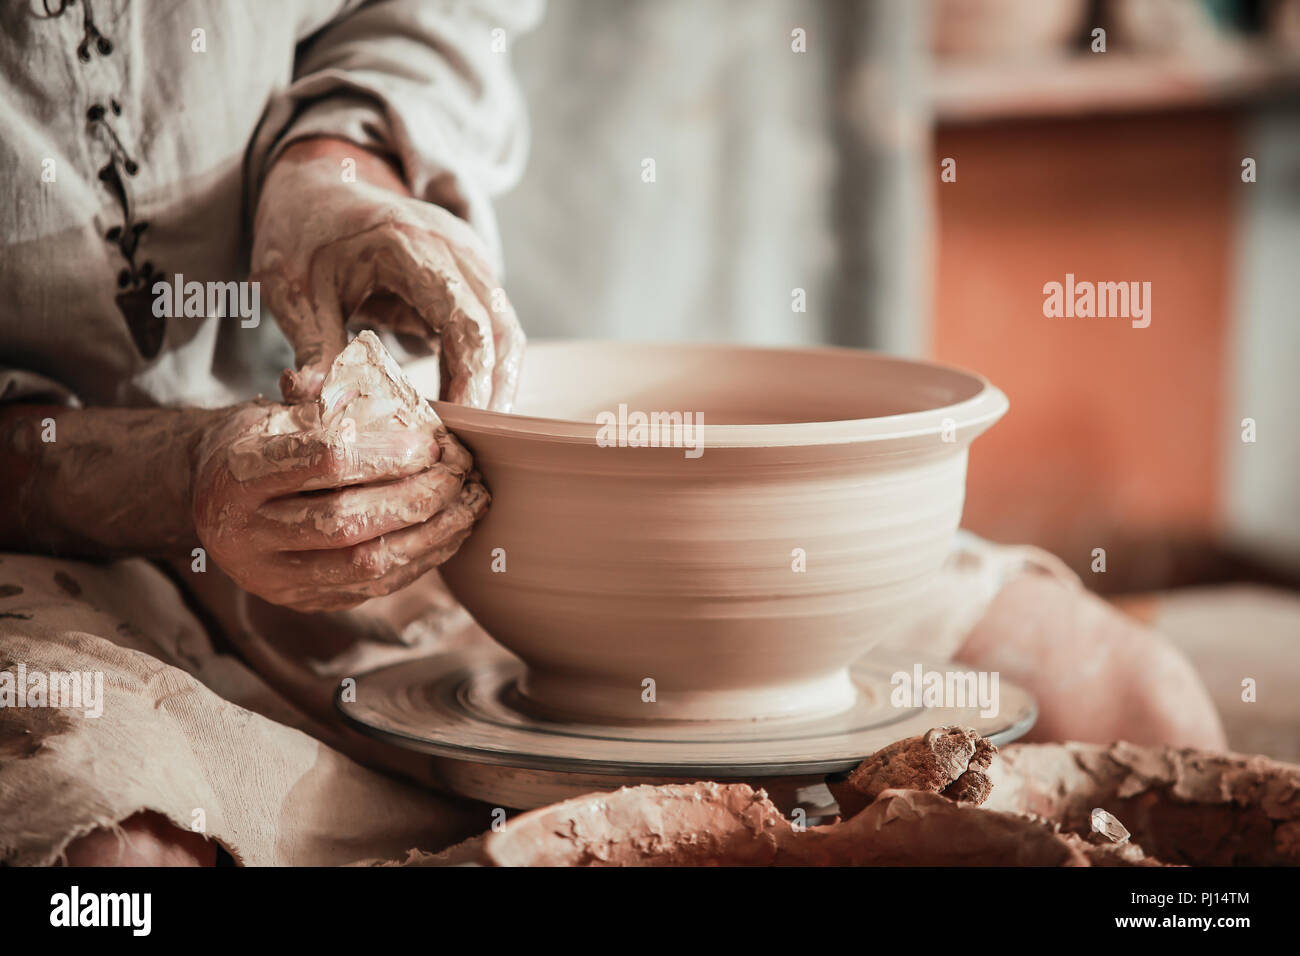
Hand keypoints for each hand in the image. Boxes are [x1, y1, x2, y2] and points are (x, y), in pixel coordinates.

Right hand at [191, 399, 486, 612]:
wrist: (213, 495)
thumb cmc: (259, 441)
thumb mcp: (277, 408)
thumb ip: (327, 398)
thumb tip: (393, 396)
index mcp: (237, 474)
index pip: (324, 462)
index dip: (387, 453)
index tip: (431, 442)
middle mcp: (245, 534)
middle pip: (347, 522)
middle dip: (418, 497)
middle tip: (460, 471)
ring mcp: (273, 578)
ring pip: (366, 565)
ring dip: (433, 532)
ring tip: (471, 501)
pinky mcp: (304, 601)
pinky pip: (375, 588)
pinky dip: (423, 558)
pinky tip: (453, 530)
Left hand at [251, 139, 523, 410]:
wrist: (317, 183)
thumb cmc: (302, 234)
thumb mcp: (292, 290)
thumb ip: (311, 346)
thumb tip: (311, 398)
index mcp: (411, 247)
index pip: (465, 322)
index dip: (471, 379)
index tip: (459, 425)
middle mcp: (454, 247)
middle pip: (502, 329)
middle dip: (494, 390)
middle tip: (477, 444)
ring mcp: (469, 256)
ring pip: (507, 329)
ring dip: (496, 380)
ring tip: (476, 431)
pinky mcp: (470, 271)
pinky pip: (493, 324)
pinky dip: (485, 365)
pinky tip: (464, 402)